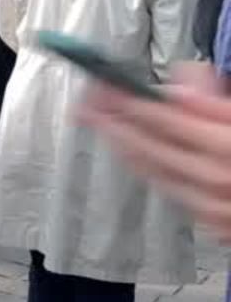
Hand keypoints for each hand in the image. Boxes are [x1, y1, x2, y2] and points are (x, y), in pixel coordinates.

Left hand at [80, 62, 230, 241]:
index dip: (128, 98)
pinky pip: (176, 194)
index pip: (168, 117)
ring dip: (126, 148)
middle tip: (83, 103)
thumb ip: (220, 100)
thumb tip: (184, 75)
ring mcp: (221, 209)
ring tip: (102, 125)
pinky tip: (139, 157)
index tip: (100, 83)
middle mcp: (222, 179)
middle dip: (114, 123)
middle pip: (152, 147)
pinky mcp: (222, 227)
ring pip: (158, 174)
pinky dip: (153, 172)